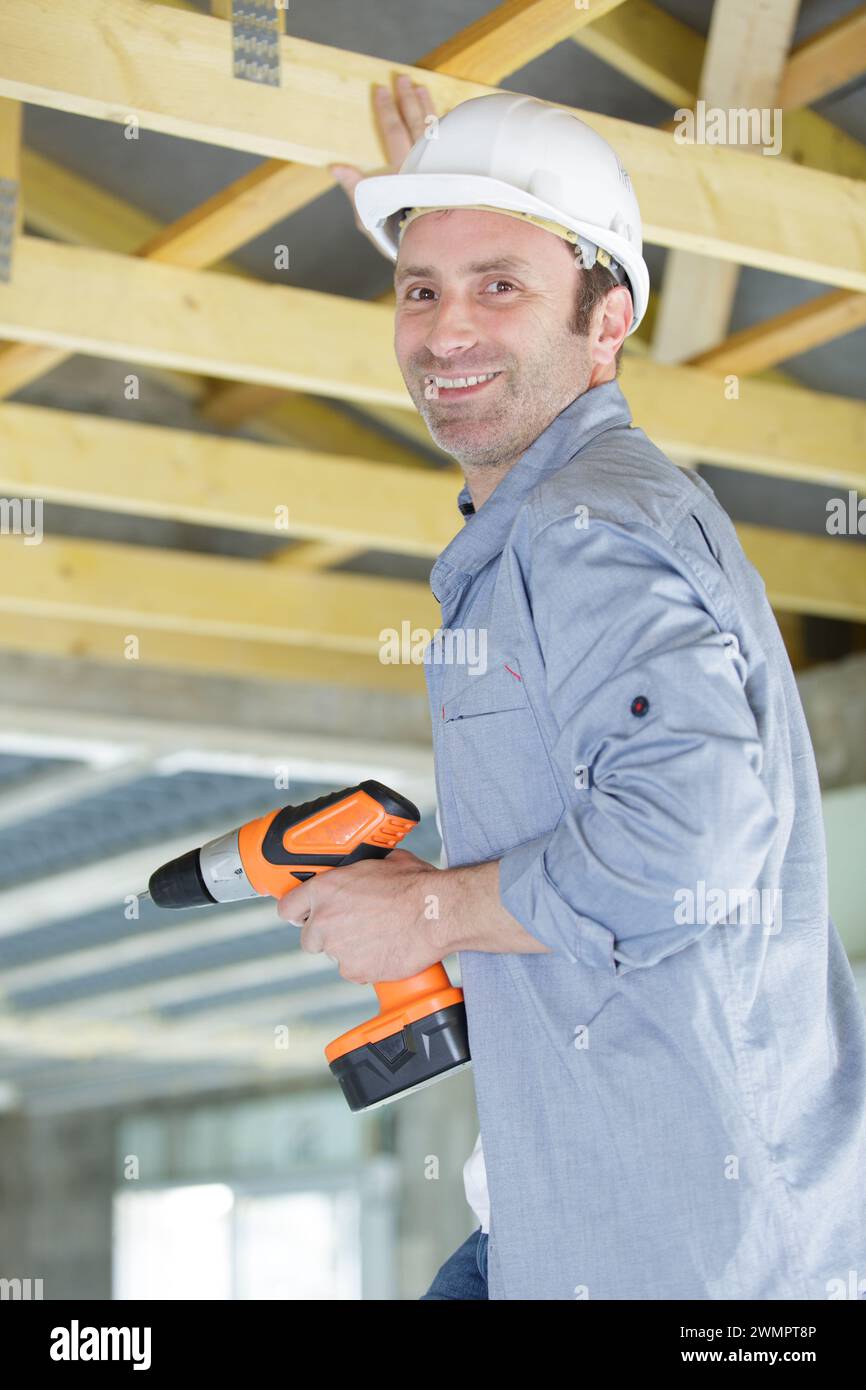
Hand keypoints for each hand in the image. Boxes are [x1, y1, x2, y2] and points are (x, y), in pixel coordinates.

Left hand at [276, 848, 442, 984]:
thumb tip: (361, 871)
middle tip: (352, 928)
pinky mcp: (355, 970)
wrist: (438, 913)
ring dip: (350, 949)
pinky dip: (367, 965)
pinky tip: (385, 950)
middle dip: (326, 935)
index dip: (297, 913)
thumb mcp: (382, 863)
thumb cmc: (416, 886)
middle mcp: (325, 919)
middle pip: (309, 938)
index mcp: (326, 889)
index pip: (288, 907)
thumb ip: (359, 872)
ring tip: (378, 937)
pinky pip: (354, 971)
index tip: (304, 916)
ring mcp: (338, 948)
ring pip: (334, 955)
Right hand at [329, 73, 436, 250]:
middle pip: (415, 122)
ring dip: (427, 106)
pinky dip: (449, 127)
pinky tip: (447, 116)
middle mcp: (424, 164)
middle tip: (403, 78)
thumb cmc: (395, 232)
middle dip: (407, 98)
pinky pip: (452, 144)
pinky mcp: (451, 173)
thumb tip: (334, 167)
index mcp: (402, 169)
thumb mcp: (368, 214)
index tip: (381, 88)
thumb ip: (353, 188)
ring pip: (435, 129)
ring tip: (422, 87)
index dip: (386, 108)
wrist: (429, 247)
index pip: (392, 130)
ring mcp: (440, 167)